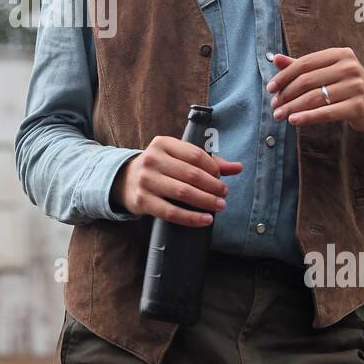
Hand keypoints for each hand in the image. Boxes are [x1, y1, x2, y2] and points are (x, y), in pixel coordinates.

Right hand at [111, 135, 242, 226]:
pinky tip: (205, 219)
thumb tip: (238, 168)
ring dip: (206, 201)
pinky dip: (191, 218)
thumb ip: (208, 161)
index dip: (213, 168)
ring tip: (219, 206)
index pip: (195, 155)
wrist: (125, 181)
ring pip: (182, 193)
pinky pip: (171, 212)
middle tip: (224, 195)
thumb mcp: (179, 158)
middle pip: (191, 174)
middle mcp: (152, 159)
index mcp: (163, 143)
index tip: (221, 178)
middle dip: (213, 186)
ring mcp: (145, 180)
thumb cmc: (161, 168)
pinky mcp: (142, 201)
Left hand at [265, 47, 363, 132]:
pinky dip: (308, 117)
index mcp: (339, 54)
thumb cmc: (347, 83)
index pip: (305, 63)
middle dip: (286, 94)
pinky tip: (294, 120)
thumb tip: (275, 59)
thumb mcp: (327, 70)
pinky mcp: (358, 106)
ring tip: (279, 115)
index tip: (270, 88)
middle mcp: (349, 67)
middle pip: (308, 81)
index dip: (284, 76)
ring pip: (315, 98)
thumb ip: (302, 65)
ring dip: (293, 107)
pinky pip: (327, 112)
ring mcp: (356, 86)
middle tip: (274, 105)